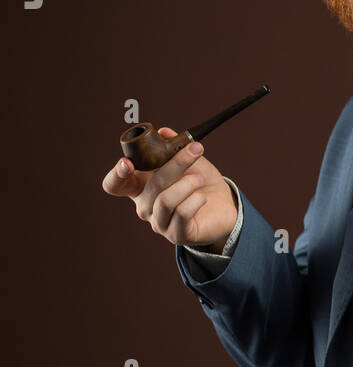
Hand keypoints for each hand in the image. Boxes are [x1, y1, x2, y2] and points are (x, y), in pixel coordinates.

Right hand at [101, 127, 237, 251]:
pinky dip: (195, 200)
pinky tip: (202, 197)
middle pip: (151, 185)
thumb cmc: (200, 182)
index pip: (114, 184)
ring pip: (166, 200)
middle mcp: (145, 206)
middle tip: (195, 150)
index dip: (116, 174)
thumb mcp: (188, 160)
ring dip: (187, 183)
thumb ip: (174, 147)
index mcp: (140, 186)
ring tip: (199, 178)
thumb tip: (163, 132)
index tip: (127, 163)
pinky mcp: (177, 235)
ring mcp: (159, 223)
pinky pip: (182, 213)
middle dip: (175, 164)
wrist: (224, 205)